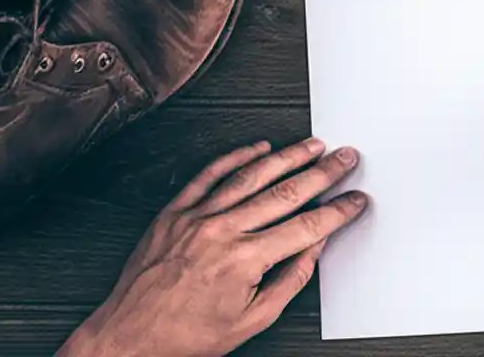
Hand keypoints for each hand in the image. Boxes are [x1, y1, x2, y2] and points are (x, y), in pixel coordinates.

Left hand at [58, 138, 368, 356]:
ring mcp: (196, 217)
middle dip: (322, 173)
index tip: (354, 201)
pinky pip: (209, 174)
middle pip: (285, 193)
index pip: (306, 226)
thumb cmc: (184, 335)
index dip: (337, 211)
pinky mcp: (175, 211)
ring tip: (312, 146)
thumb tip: (313, 249)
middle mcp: (221, 232)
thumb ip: (290, 280)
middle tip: (344, 159)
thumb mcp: (252, 320)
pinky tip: (258, 148)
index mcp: (244, 260)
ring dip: (288, 157)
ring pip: (251, 176)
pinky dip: (236, 157)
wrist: (130, 336)